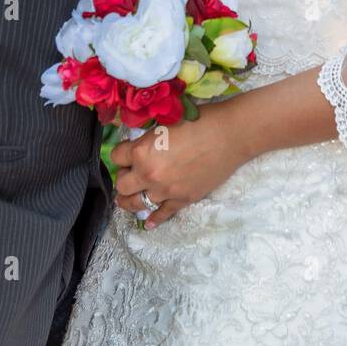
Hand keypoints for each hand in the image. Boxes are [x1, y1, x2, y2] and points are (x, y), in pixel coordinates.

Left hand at [110, 104, 249, 227]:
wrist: (230, 136)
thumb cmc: (199, 121)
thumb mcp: (165, 124)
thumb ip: (148, 139)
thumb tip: (140, 147)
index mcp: (142, 151)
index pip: (116, 157)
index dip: (121, 154)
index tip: (126, 154)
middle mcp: (149, 174)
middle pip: (122, 185)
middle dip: (123, 178)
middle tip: (130, 174)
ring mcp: (166, 191)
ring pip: (136, 204)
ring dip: (129, 201)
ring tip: (126, 200)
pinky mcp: (183, 200)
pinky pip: (163, 214)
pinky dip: (154, 219)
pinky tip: (149, 223)